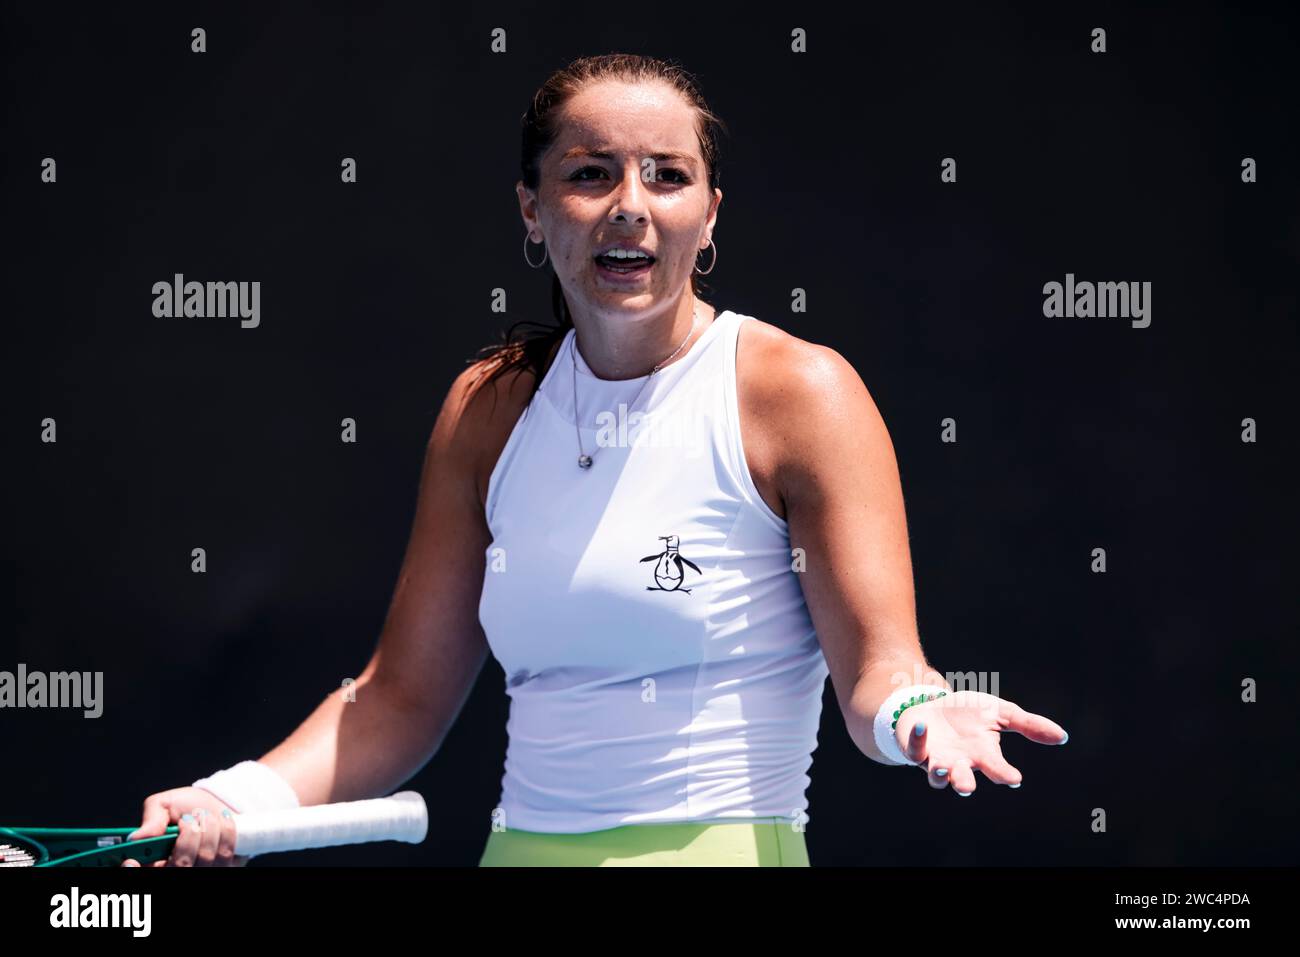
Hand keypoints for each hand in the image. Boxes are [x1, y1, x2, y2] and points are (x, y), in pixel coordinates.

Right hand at [120, 787, 249, 866]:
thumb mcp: (165, 805)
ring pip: (205, 858)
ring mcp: (202, 871)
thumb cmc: (188, 806)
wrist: (217, 803)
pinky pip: (225, 853)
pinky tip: (220, 820)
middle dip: (188, 836)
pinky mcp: (224, 867)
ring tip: (204, 816)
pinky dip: (224, 831)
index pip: (139, 873)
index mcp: (155, 860)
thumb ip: (152, 819)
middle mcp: (178, 869)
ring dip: (207, 829)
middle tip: (188, 819)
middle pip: (180, 866)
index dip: (133, 870)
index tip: (132, 859)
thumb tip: (136, 836)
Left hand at [894, 691, 1067, 796]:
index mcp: (983, 755)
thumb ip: (1028, 725)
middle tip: (967, 787)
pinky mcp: (916, 748)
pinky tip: (922, 728)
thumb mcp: (1000, 712)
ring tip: (943, 767)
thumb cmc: (968, 714)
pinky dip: (917, 740)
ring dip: (939, 774)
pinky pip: (914, 750)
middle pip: (963, 780)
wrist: (933, 705)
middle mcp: (960, 762)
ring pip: (937, 776)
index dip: (1003, 774)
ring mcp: (936, 758)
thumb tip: (1063, 736)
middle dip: (964, 783)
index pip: (996, 768)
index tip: (1013, 778)